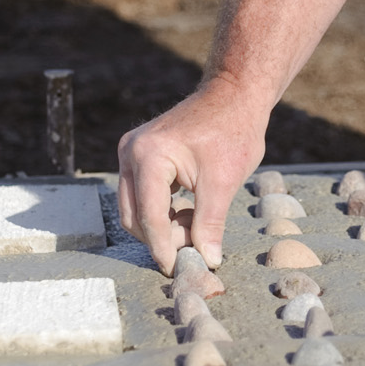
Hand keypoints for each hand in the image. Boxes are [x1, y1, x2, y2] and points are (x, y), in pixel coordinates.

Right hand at [117, 78, 269, 272]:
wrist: (233, 95)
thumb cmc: (233, 131)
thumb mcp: (224, 182)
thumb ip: (210, 223)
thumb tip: (207, 260)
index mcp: (149, 156)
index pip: (149, 216)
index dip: (163, 247)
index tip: (176, 269)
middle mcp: (131, 152)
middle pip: (133, 215)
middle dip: (160, 238)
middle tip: (193, 249)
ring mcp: (131, 152)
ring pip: (135, 207)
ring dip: (162, 226)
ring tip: (196, 225)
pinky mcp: (139, 156)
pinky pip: (141, 195)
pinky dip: (162, 211)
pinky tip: (189, 211)